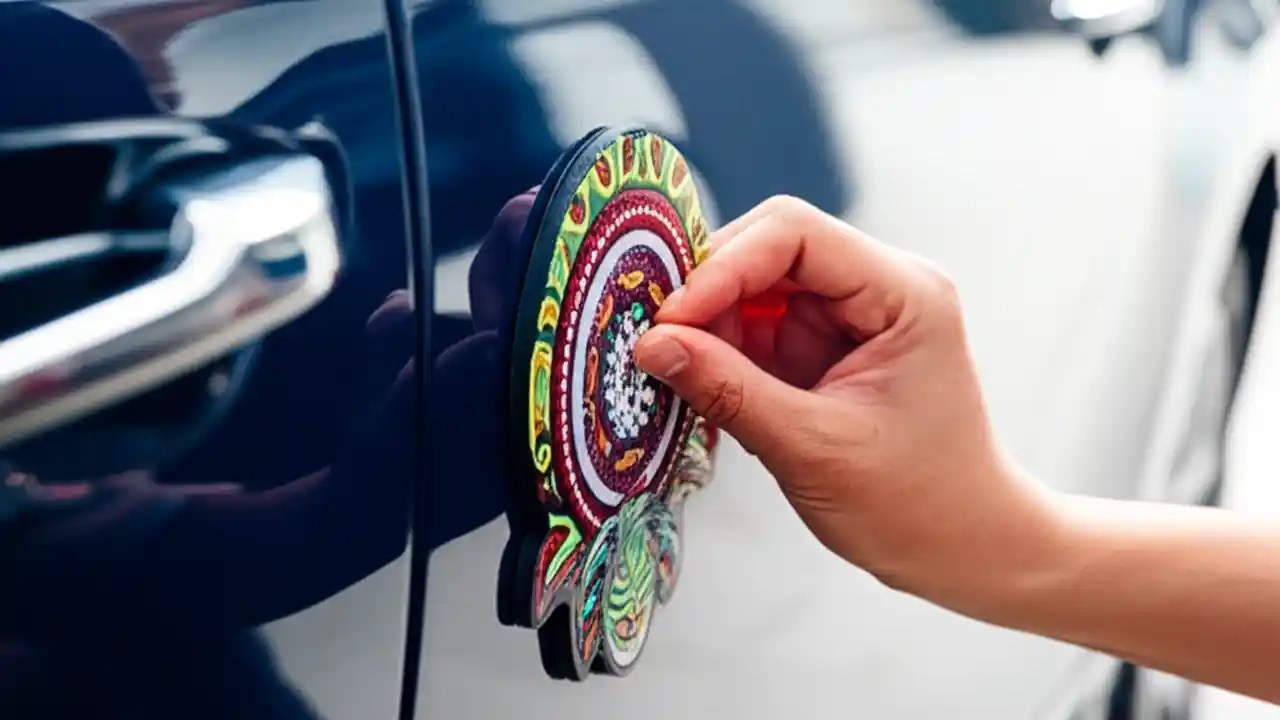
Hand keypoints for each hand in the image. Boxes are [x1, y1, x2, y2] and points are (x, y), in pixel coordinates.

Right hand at [635, 196, 1061, 616]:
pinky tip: (698, 380)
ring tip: (673, 368)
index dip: (723, 266)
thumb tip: (651, 346)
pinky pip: (757, 325)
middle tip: (658, 342)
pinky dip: (720, 349)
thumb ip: (729, 390)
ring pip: (755, 285)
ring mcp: (850, 315)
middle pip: (770, 248)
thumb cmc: (916, 504)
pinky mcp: (824, 347)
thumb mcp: (813, 448)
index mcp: (903, 293)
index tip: (670, 318)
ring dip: (708, 321)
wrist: (962, 547)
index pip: (796, 234)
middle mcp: (879, 287)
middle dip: (709, 291)